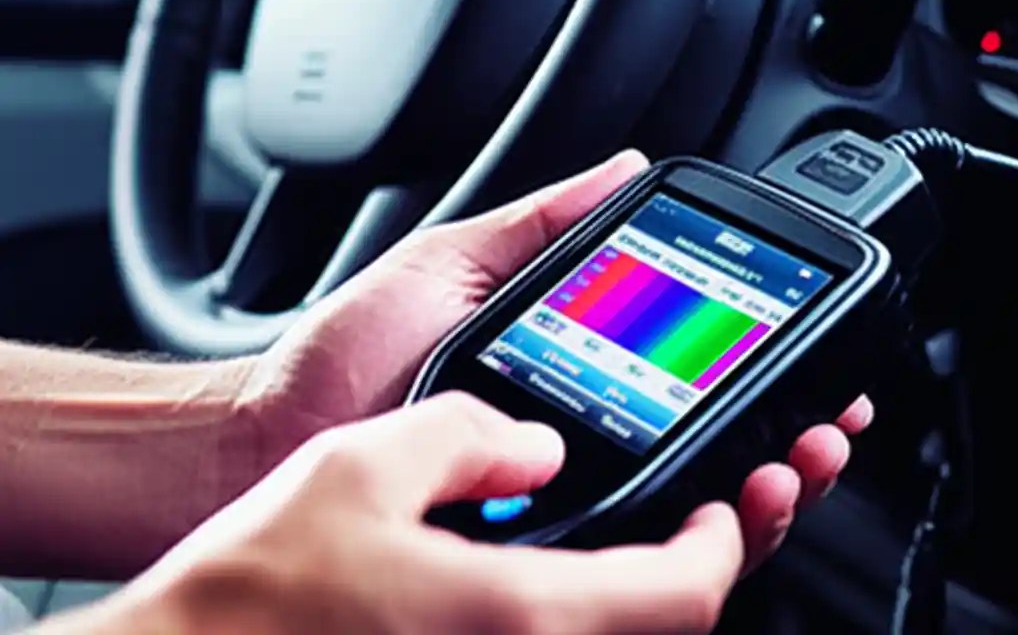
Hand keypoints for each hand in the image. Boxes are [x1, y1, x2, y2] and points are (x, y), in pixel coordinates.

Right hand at [62, 394, 753, 633]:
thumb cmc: (252, 589)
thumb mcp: (363, 465)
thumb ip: (471, 432)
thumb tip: (536, 443)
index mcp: (517, 614)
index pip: (684, 591)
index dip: (731, 538)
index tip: (735, 492)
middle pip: (669, 623)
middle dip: (718, 555)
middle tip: (731, 498)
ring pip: (617, 633)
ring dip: (660, 578)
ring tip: (673, 516)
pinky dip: (595, 596)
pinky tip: (576, 553)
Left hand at [236, 151, 874, 566]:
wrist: (271, 435)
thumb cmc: (349, 360)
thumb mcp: (456, 265)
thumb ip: (546, 225)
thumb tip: (622, 170)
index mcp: (587, 378)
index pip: (704, 382)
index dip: (774, 377)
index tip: (816, 359)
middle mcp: (592, 449)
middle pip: (725, 458)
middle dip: (797, 440)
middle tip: (824, 422)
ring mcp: (572, 513)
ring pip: (703, 521)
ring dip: (772, 494)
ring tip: (795, 460)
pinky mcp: (545, 563)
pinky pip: (638, 570)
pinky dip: (699, 550)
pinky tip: (729, 512)